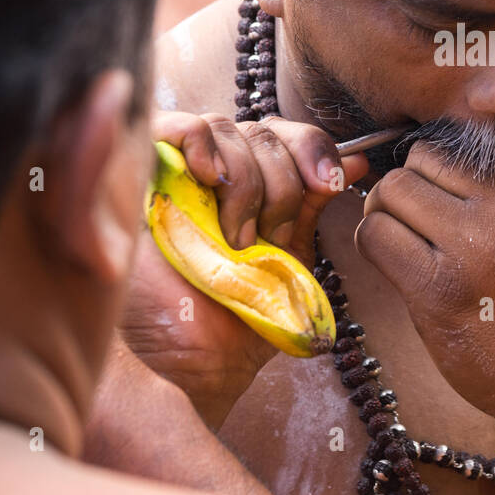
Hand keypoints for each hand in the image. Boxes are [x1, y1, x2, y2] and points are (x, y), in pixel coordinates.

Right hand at [120, 111, 368, 427]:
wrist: (192, 368)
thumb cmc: (236, 319)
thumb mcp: (288, 258)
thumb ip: (311, 207)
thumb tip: (358, 161)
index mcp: (253, 187)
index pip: (288, 134)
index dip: (315, 149)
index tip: (331, 185)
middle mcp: (216, 173)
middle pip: (262, 131)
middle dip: (283, 182)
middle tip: (273, 237)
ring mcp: (176, 173)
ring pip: (224, 127)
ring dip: (245, 181)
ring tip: (237, 238)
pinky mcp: (136, 177)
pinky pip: (170, 126)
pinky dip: (197, 140)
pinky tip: (206, 177)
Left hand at [353, 142, 494, 431]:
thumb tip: (429, 138)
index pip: (465, 136)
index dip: (446, 165)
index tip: (453, 196)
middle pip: (422, 158)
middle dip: (414, 185)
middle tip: (425, 222)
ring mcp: (480, 247)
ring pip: (392, 190)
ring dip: (388, 212)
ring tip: (412, 240)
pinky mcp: (441, 289)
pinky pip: (374, 234)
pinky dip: (374, 241)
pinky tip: (399, 263)